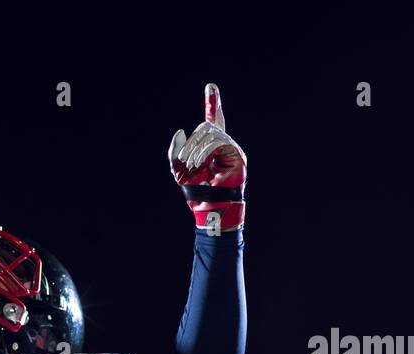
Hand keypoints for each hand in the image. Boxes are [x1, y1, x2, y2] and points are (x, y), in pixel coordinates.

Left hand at [168, 83, 246, 232]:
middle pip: (206, 127)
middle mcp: (223, 144)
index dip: (213, 103)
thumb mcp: (178, 169)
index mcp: (210, 146)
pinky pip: (218, 142)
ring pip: (211, 133)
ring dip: (196, 150)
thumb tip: (182, 131)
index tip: (210, 86)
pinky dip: (205, 152)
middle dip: (191, 144)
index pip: (213, 119)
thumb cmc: (195, 191)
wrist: (208, 207)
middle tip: (186, 162)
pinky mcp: (237, 155)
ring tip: (192, 167)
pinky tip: (201, 164)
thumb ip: (175, 151)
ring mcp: (231, 149)